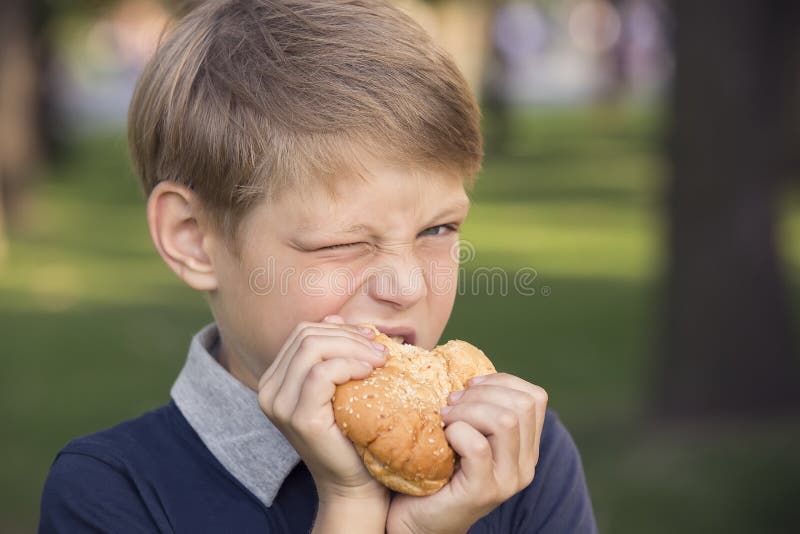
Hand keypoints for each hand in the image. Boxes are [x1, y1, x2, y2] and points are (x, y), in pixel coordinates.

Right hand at [257, 315, 389, 502]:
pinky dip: (350, 365)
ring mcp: (279, 404)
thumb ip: (332, 353)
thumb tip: (335, 316)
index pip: (302, 332)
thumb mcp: (338, 385)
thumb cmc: (352, 431)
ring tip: (380, 360)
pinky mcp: (298, 417)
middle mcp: (269, 390)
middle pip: (307, 335)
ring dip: (353, 347)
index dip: (338, 327)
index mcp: (275, 379)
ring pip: (313, 348)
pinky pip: (322, 373)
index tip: (370, 337)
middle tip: (381, 350)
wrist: (354, 482)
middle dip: (349, 335)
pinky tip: (369, 373)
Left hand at [386, 373, 547, 533]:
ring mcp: (507, 481)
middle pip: (521, 405)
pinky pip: (478, 445)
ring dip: (468, 410)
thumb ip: (479, 407)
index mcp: (526, 447)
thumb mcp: (467, 432)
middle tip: (451, 403)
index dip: (501, 381)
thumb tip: (462, 362)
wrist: (415, 518)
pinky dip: (457, 431)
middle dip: (482, 393)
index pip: (535, 396)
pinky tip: (443, 436)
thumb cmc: (435, 467)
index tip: (470, 386)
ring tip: (445, 418)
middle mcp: (525, 466)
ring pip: (505, 420)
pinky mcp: (482, 491)